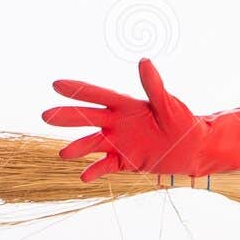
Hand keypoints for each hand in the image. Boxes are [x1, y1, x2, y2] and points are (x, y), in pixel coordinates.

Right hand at [41, 57, 239, 180]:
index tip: (56, 84)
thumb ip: (155, 87)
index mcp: (127, 105)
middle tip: (46, 116)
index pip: (98, 95)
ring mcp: (120, 142)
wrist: (193, 148)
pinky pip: (107, 166)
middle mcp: (118, 123)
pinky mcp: (127, 160)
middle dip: (68, 117)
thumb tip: (145, 62)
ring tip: (62, 154)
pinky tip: (83, 176)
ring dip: (78, 148)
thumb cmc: (184, 123)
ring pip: (94, 144)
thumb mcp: (170, 106)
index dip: (78, 90)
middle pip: (89, 118)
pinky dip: (96, 171)